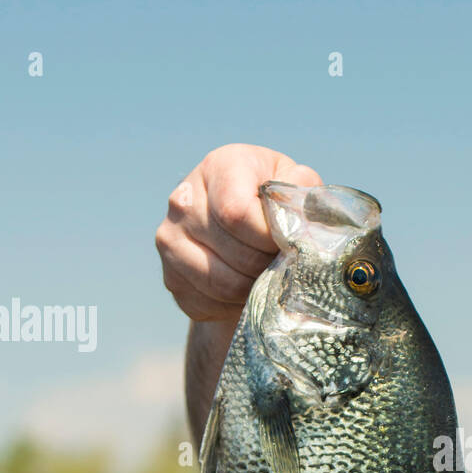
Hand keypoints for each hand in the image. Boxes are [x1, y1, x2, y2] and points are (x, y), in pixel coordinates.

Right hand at [156, 143, 322, 322]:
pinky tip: (248, 290)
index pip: (237, 213)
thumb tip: (300, 213)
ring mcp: (170, 239)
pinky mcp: (170, 275)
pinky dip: (235, 306)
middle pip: (235, 253)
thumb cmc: (271, 199)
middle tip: (285, 266)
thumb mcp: (292, 182)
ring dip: (255, 289)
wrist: (238, 224)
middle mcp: (184, 199)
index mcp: (219, 167)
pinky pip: (208, 303)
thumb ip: (301, 190)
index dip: (270, 238)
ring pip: (222, 284)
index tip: (289, 244)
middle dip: (269, 266)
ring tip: (270, 278)